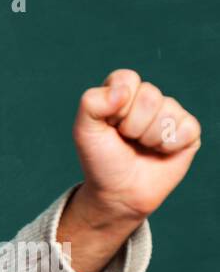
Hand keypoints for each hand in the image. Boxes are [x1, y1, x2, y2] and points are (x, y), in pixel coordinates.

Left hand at [72, 69, 201, 223]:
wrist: (118, 193)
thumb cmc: (101, 161)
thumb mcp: (84, 132)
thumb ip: (91, 104)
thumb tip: (121, 91)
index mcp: (121, 93)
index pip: (126, 78)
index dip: (117, 104)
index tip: (109, 125)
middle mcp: (147, 99)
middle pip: (149, 95)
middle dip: (132, 125)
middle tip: (126, 140)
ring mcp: (169, 114)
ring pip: (168, 111)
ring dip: (149, 137)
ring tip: (141, 148)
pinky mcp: (188, 131)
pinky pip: (187, 127)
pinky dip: (170, 145)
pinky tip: (160, 153)